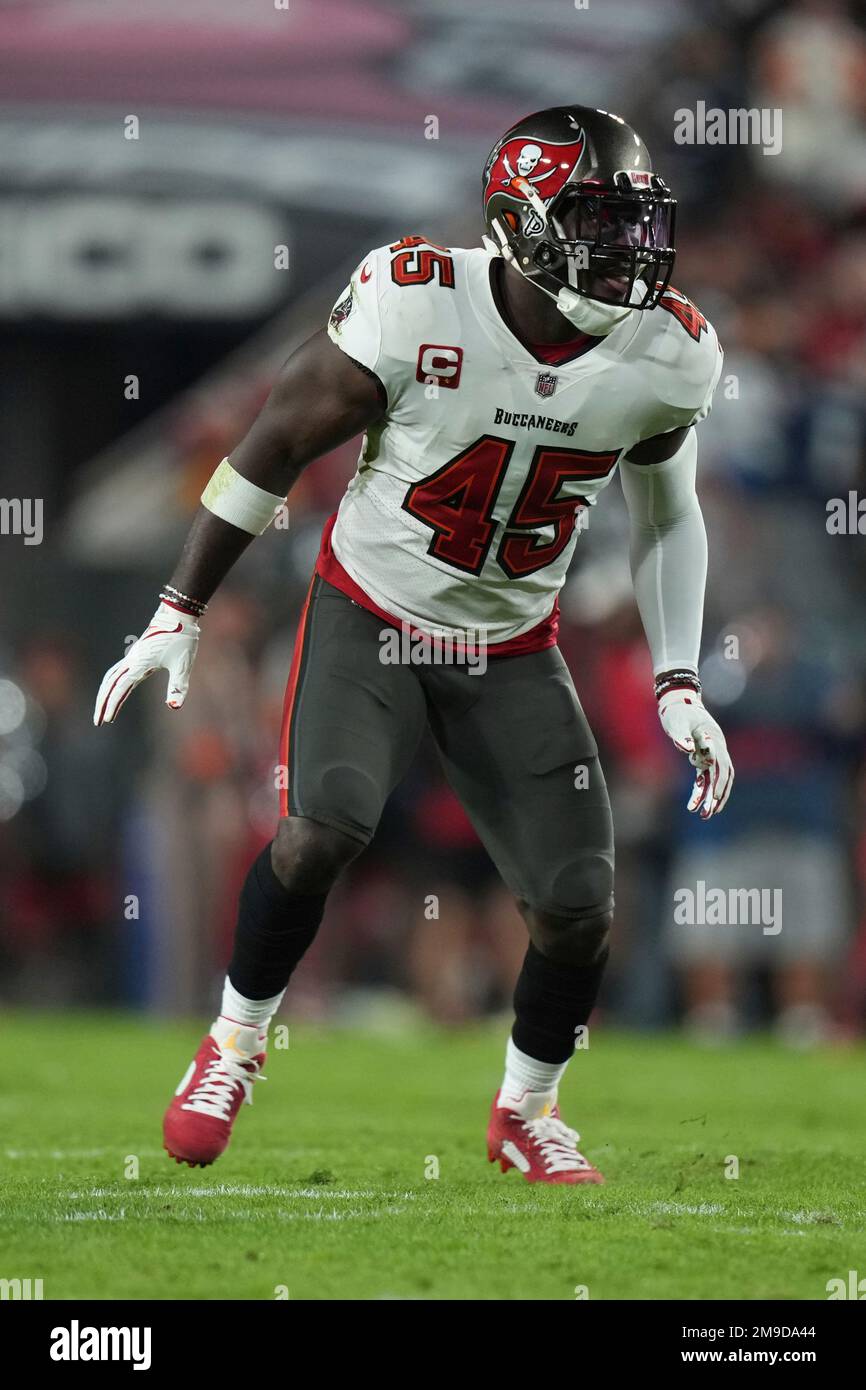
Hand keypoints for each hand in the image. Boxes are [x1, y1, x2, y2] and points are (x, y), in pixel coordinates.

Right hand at [94, 602, 200, 725]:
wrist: (178, 614)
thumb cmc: (182, 639)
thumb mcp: (183, 665)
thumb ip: (178, 686)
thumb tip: (173, 707)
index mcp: (140, 663)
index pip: (120, 687)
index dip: (112, 704)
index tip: (107, 720)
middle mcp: (132, 660)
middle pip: (109, 684)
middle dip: (102, 703)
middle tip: (98, 722)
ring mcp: (133, 656)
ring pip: (111, 677)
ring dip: (105, 694)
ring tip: (103, 711)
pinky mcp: (137, 654)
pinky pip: (119, 672)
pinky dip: (113, 684)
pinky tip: (116, 692)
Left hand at [657, 688, 733, 818]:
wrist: (679, 702)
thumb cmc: (677, 711)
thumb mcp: (676, 722)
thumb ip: (681, 735)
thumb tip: (687, 749)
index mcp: (712, 738)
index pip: (720, 764)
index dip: (718, 781)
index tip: (713, 797)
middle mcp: (717, 746)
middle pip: (722, 775)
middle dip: (717, 795)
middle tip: (708, 813)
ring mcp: (713, 752)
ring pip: (717, 778)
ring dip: (712, 797)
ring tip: (705, 815)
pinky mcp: (704, 756)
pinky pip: (707, 776)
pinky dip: (703, 790)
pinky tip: (696, 804)